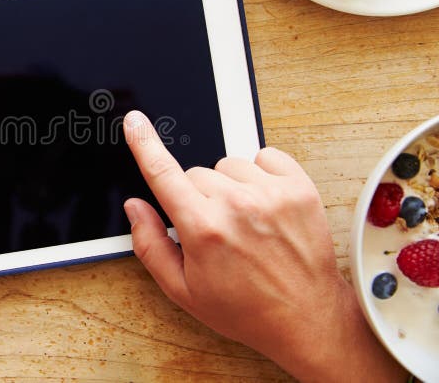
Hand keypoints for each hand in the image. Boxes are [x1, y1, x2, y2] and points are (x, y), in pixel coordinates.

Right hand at [122, 111, 405, 382]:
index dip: (144, 143)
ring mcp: (271, 194)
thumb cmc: (246, 309)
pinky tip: (264, 205)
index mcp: (203, 229)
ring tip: (244, 221)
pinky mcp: (299, 188)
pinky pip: (266, 157)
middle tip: (215, 230)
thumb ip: (150, 245)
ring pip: (228, 164)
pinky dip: (261, 175)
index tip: (135, 122)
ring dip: (229, 186)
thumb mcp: (183, 290)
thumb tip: (136, 208)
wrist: (306, 318)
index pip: (163, 172)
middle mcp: (236, 205)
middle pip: (195, 173)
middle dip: (197, 196)